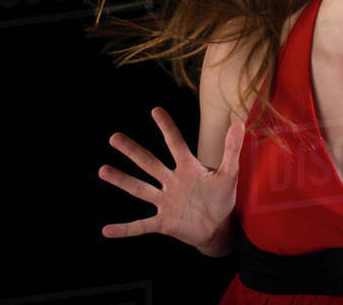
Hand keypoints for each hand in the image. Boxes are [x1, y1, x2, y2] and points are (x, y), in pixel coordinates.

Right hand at [98, 106, 245, 249]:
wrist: (219, 229)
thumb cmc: (222, 199)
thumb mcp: (229, 174)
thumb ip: (232, 150)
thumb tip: (239, 123)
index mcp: (187, 168)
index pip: (175, 144)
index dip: (167, 127)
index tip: (156, 110)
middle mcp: (172, 182)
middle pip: (149, 163)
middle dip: (132, 151)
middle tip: (114, 138)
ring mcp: (166, 202)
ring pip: (140, 189)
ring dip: (122, 181)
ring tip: (103, 170)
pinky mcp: (164, 223)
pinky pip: (140, 226)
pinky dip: (124, 229)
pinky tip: (106, 230)